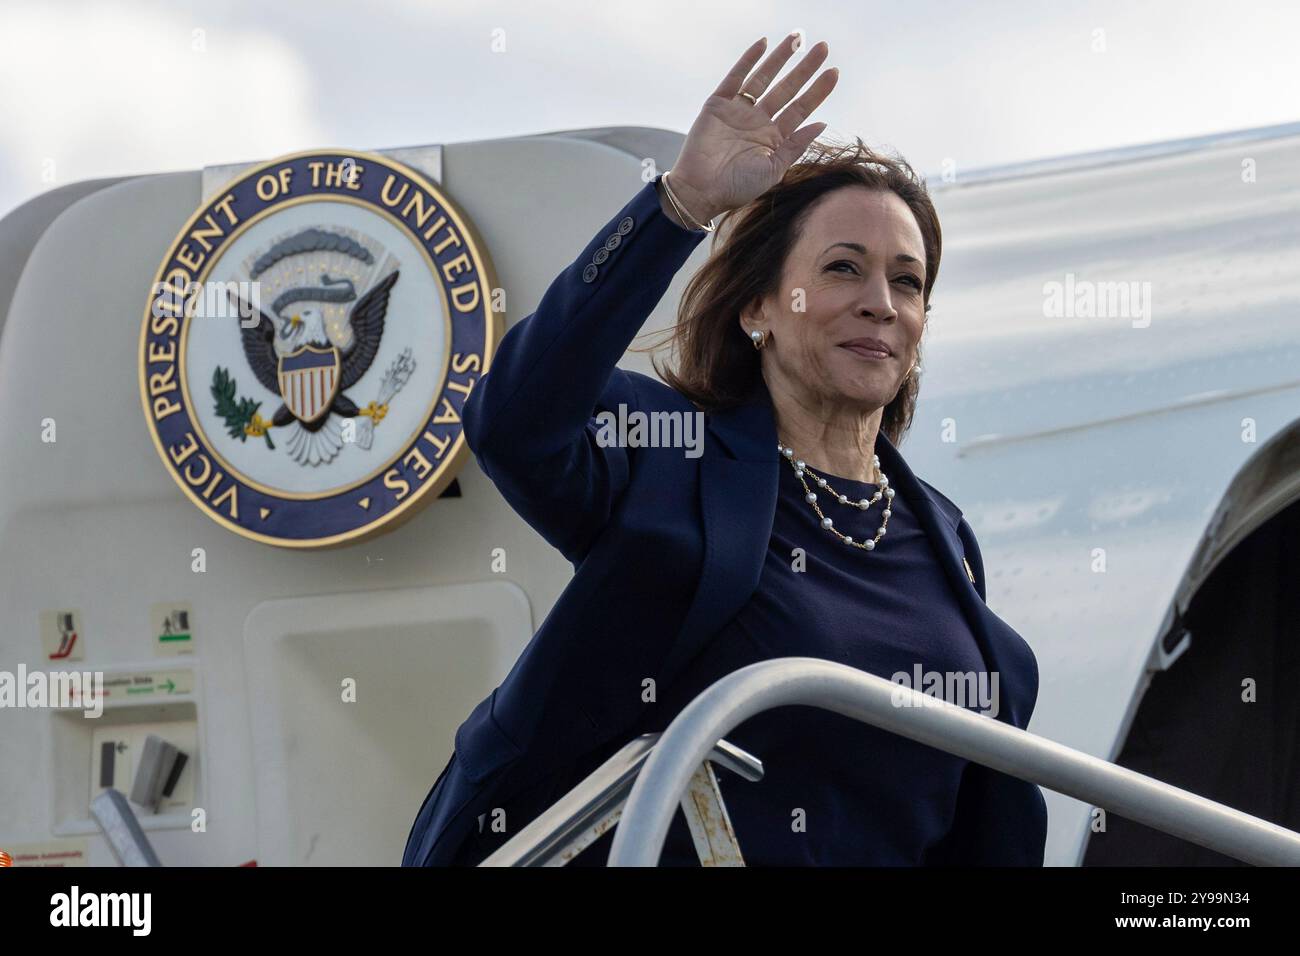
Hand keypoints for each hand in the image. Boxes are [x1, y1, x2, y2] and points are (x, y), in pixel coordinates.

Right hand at [665, 34, 837, 225]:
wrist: (700, 192)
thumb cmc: (736, 188)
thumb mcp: (773, 169)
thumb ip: (795, 146)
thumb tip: (821, 124)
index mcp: (773, 138)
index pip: (800, 108)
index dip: (817, 91)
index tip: (834, 72)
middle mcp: (758, 121)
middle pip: (787, 88)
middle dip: (805, 68)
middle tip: (823, 48)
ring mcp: (738, 111)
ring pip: (764, 78)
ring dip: (780, 58)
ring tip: (796, 38)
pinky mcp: (718, 105)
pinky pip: (735, 78)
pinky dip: (748, 61)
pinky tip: (763, 44)